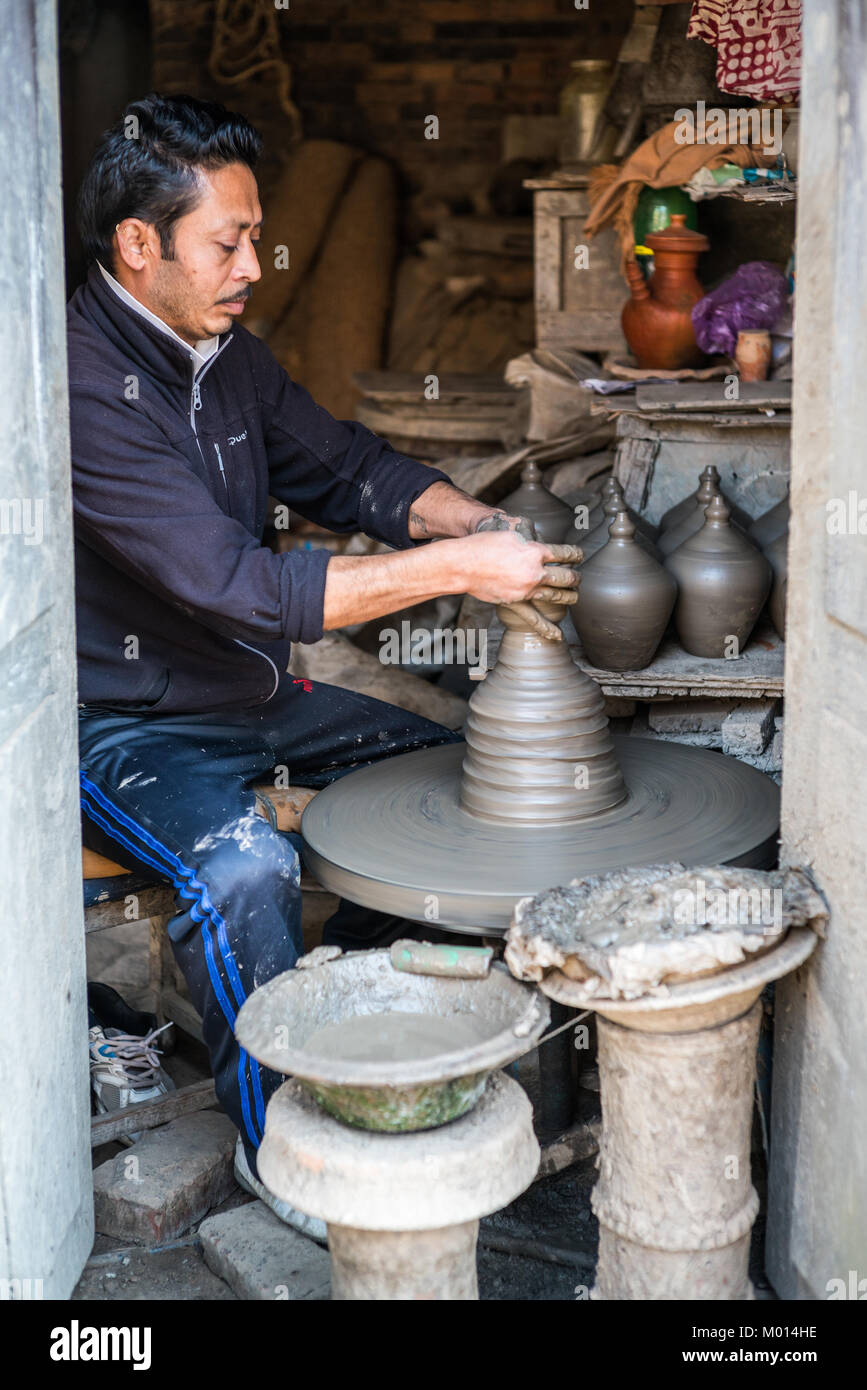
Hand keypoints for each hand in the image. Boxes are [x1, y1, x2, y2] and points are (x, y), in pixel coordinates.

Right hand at [456, 530, 581, 634]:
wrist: (463, 564)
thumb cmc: (485, 544)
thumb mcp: (512, 533)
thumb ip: (531, 538)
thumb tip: (542, 541)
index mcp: (535, 552)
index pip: (565, 553)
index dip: (576, 554)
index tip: (579, 555)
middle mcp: (534, 572)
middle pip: (566, 576)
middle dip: (575, 576)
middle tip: (578, 576)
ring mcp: (526, 590)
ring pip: (556, 595)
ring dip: (569, 594)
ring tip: (574, 593)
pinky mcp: (515, 602)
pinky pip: (533, 617)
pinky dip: (546, 627)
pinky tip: (557, 634)